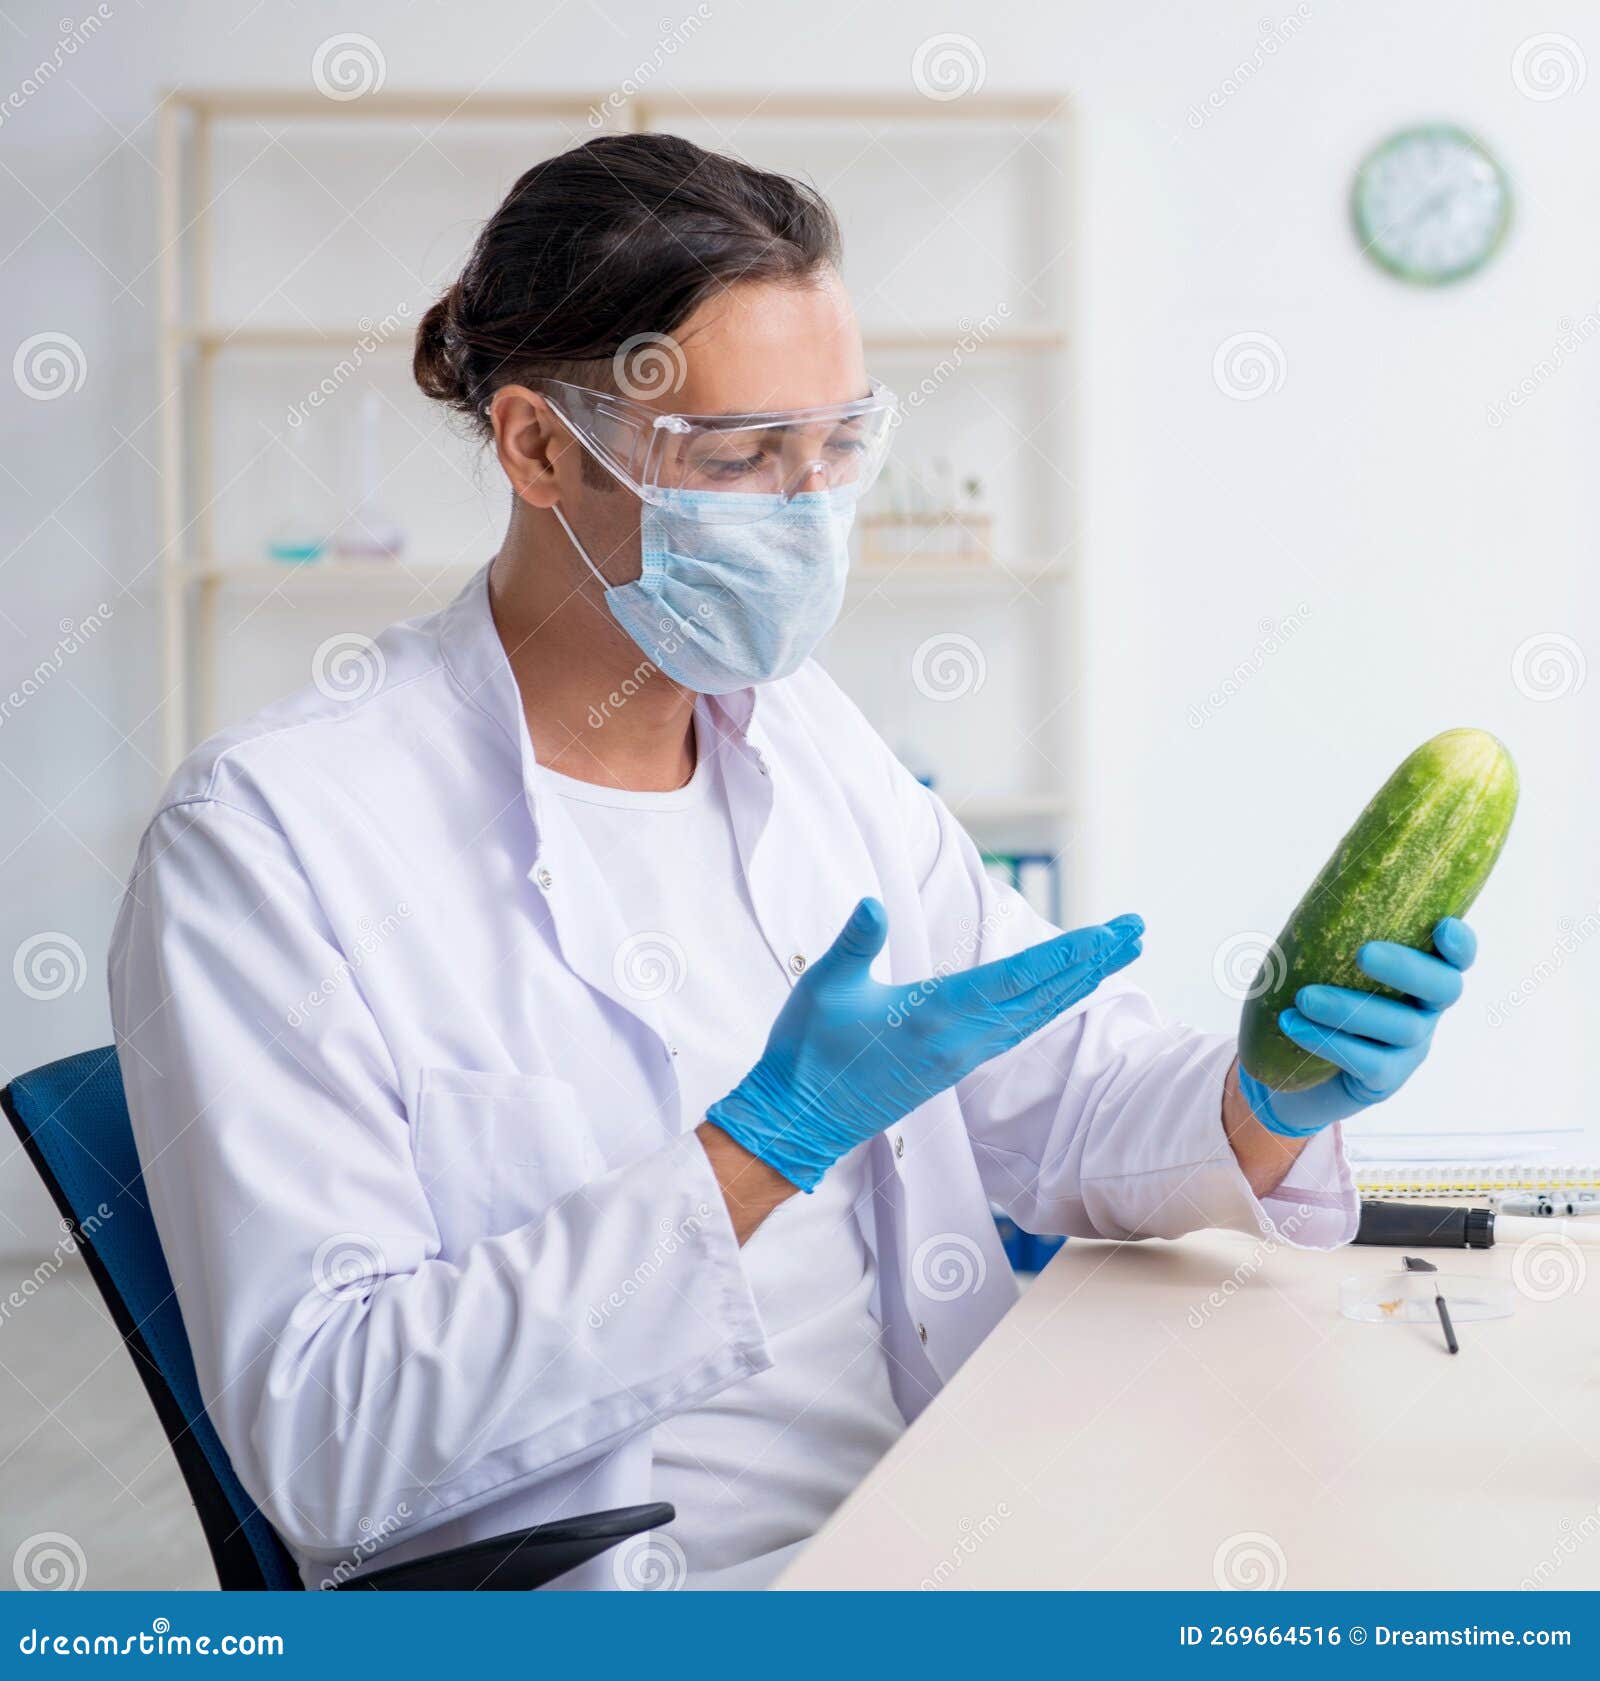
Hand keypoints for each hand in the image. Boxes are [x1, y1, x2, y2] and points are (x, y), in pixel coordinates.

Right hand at [706, 898, 1143, 1190]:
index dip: (1067, 954)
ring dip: (1077, 981)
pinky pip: (1015, 1028)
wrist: (801, 1119)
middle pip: (1043, 995)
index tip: (1110, 934)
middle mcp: (960, 1039)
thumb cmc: (807, 1050)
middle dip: (1093, 960)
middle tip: (1138, 929)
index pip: (1017, 979)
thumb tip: (873, 903)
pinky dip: (1046, 1003)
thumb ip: (854, 944)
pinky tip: (1058, 992)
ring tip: (1113, 952)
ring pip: (1035, 1013)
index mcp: (935, 1015)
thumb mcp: (822, 987)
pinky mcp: (952, 1065)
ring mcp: (960, 1055)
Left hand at [1238, 917, 1475, 1138]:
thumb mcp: (1317, 963)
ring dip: (1350, 1009)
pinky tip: (1294, 1026)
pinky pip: (1370, 1062)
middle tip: (1364, 954)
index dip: (1461, 944)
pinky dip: (1329, 1041)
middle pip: (1442, 989)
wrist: (1292, 1071)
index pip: (1455, 957)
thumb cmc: (1311, 1001)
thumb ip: (1326, 937)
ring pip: (1402, 1027)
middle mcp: (1424, 1010)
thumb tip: (1311, 905)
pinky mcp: (1386, 1081)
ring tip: (1304, 997)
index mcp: (1416, 975)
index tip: (1444, 926)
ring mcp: (1410, 1048)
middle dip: (1407, 968)